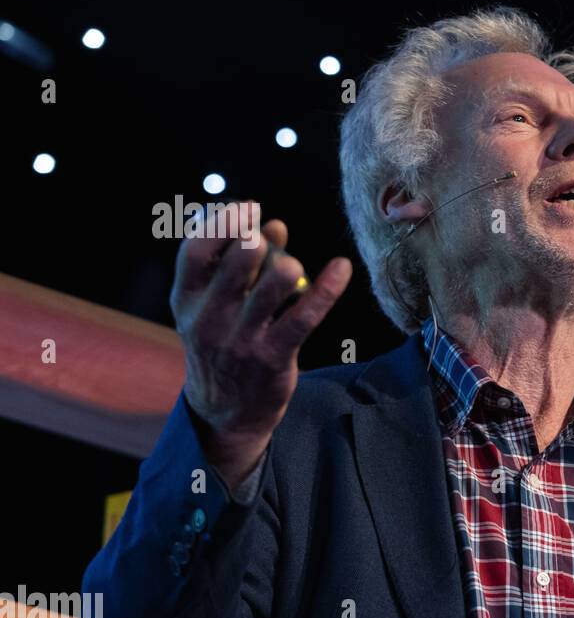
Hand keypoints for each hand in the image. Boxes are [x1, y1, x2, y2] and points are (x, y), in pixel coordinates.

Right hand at [170, 201, 351, 487]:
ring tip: (293, 265)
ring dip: (286, 268)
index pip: (194, 252)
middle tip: (264, 238)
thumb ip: (240, 264)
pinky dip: (326, 289)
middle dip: (253, 243)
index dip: (220, 224)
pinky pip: (305, 317)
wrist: (225, 410)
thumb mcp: (216, 305)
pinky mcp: (273, 356)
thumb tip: (275, 224)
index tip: (244, 207)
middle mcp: (209, 318)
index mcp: (187, 298)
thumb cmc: (223, 342)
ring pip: (269, 290)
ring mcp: (241, 339)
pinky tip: (342, 268)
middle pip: (234, 267)